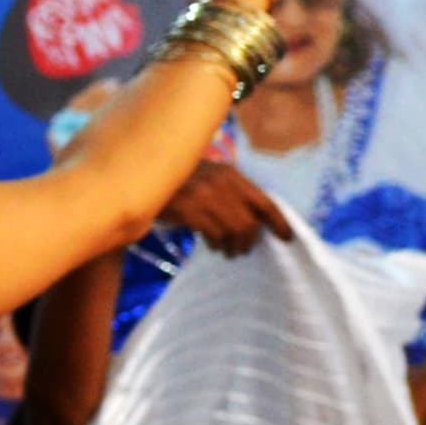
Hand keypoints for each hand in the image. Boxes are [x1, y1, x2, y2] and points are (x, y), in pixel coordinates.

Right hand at [162, 158, 288, 255]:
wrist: (138, 179)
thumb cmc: (174, 183)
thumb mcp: (205, 178)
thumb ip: (227, 191)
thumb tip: (252, 220)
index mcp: (229, 173)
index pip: (265, 201)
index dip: (279, 221)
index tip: (287, 237)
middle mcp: (220, 182)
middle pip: (250, 222)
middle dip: (249, 240)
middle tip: (242, 250)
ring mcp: (204, 195)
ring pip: (235, 230)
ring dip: (234, 246)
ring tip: (227, 251)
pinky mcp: (189, 209)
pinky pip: (214, 235)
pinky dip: (216, 244)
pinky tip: (211, 245)